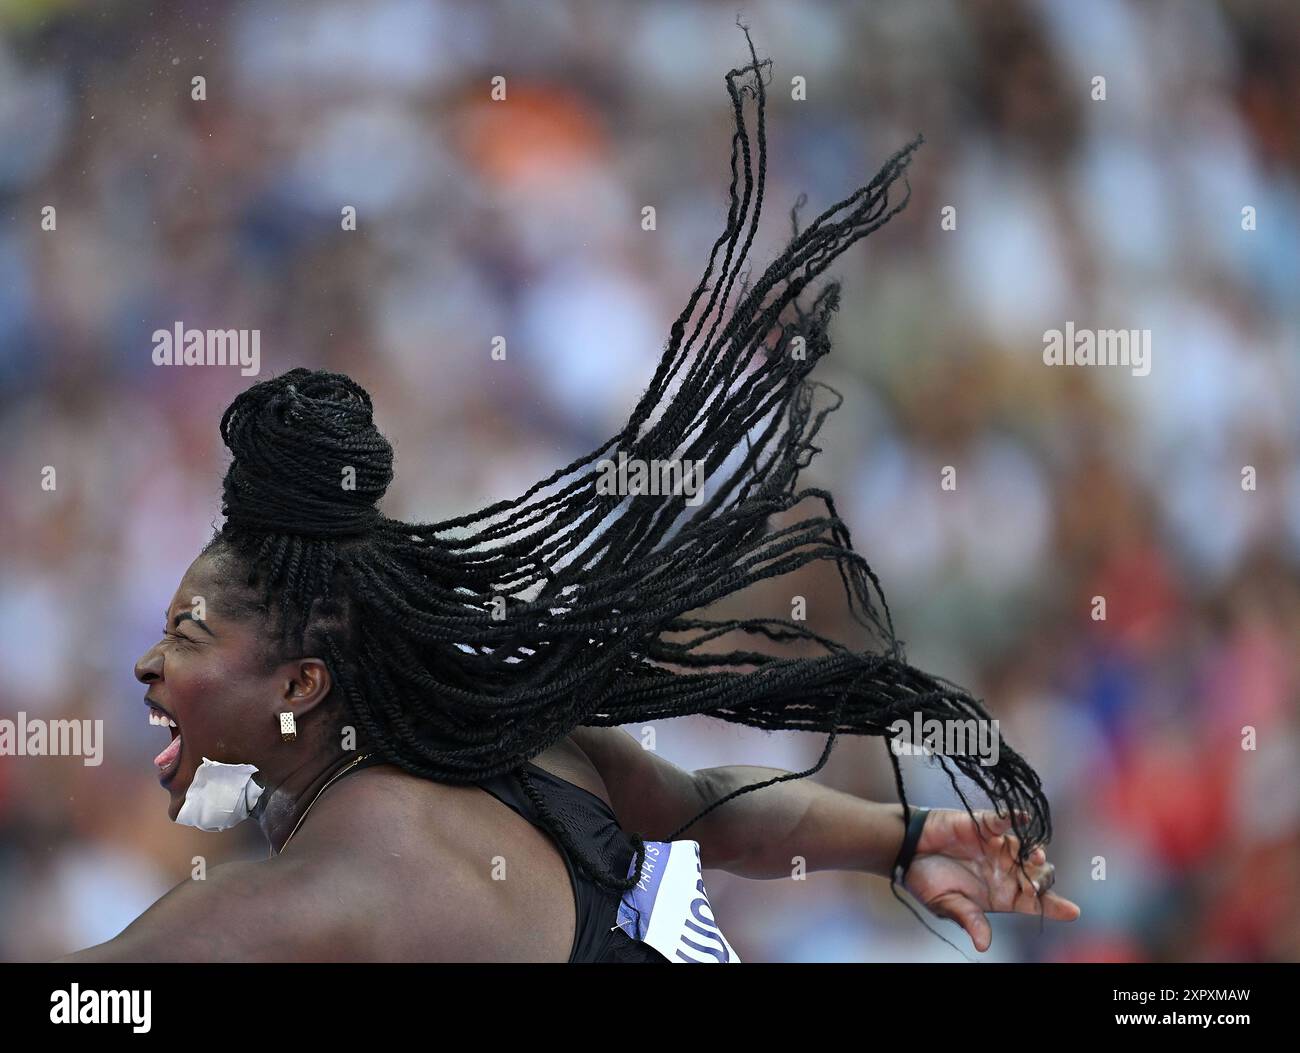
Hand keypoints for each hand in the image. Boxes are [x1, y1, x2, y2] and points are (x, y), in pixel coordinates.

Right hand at [901, 808, 1080, 951]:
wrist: (905, 850)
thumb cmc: (926, 881)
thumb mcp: (947, 905)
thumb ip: (969, 919)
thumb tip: (983, 945)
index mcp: (999, 896)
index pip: (1034, 903)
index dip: (1055, 907)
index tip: (1073, 911)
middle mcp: (1003, 871)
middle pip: (1037, 876)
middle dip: (1044, 879)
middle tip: (1038, 881)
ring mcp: (996, 848)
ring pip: (1027, 850)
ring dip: (1034, 854)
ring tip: (1035, 857)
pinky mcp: (984, 826)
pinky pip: (1004, 822)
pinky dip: (1014, 820)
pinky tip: (1021, 820)